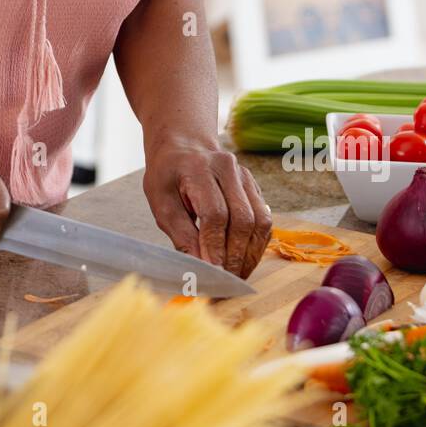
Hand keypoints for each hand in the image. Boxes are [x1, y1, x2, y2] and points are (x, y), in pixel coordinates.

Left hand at [143, 134, 271, 279]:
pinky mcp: (254, 187)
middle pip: (242, 219)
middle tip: (224, 281)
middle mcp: (227, 168)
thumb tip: (199, 269)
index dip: (214, 246)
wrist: (184, 145)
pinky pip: (264, 219)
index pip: (215, 213)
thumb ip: (181, 235)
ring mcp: (245, 176)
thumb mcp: (161, 203)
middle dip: (235, 256)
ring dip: (250, 254)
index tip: (211, 273)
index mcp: (198, 168)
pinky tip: (244, 259)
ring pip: (260, 220)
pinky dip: (256, 244)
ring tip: (236, 275)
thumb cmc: (168, 175)